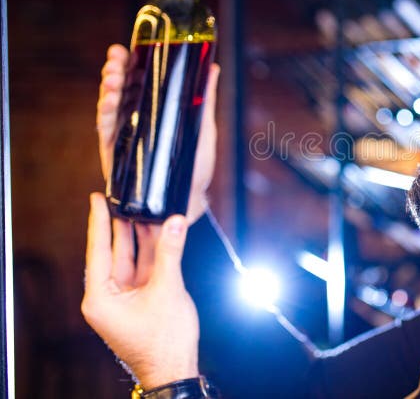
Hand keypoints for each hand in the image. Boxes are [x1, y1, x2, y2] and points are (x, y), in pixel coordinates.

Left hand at [82, 193, 199, 388]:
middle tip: (122, 198)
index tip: (97, 199)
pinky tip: (159, 234)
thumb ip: (169, 252)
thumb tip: (173, 223)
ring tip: (144, 210)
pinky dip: (151, 254)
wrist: (174, 370)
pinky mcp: (138, 302)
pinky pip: (142, 271)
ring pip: (129, 260)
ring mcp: (123, 300)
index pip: (98, 251)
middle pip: (113, 253)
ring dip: (140, 238)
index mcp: (100, 298)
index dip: (99, 222)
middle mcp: (107, 298)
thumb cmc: (164, 342)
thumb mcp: (168, 290)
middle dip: (121, 226)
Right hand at [97, 44, 220, 222]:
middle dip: (116, 69)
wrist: (188, 202)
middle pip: (121, 88)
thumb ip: (206, 99)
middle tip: (117, 58)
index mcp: (154, 109)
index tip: (127, 48)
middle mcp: (136, 118)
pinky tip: (110, 100)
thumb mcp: (204, 129)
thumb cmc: (196, 166)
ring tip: (113, 77)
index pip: (138, 79)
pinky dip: (105, 113)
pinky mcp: (115, 153)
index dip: (129, 62)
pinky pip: (106, 129)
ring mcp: (124, 134)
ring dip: (108, 87)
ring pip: (110, 105)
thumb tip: (213, 66)